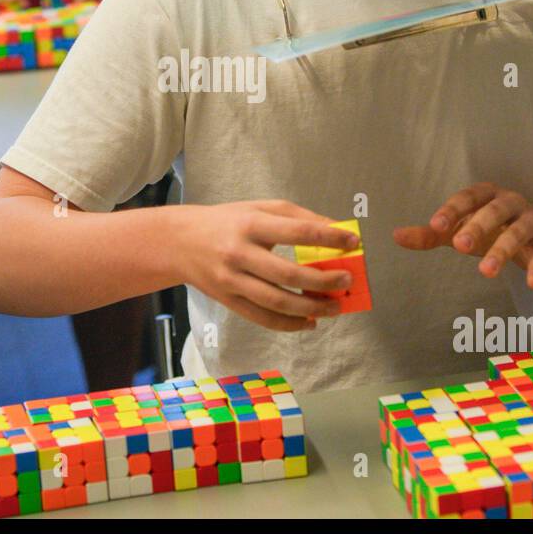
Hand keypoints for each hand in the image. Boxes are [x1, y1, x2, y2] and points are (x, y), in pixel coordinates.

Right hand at [173, 200, 359, 331]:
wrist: (179, 242)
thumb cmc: (227, 221)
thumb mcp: (259, 208)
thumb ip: (297, 217)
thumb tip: (336, 230)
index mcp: (250, 223)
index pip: (297, 231)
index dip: (329, 237)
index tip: (353, 242)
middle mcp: (239, 253)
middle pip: (289, 274)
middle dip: (324, 281)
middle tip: (347, 281)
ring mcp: (232, 281)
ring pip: (278, 302)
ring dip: (312, 308)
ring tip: (335, 306)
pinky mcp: (228, 301)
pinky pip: (263, 318)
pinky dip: (291, 324)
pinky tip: (311, 322)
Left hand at [393, 182, 532, 290]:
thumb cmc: (490, 226)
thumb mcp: (460, 228)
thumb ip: (430, 233)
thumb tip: (395, 236)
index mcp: (485, 194)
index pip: (467, 197)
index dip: (451, 209)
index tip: (435, 224)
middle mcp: (509, 202)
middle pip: (494, 211)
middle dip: (477, 226)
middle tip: (460, 245)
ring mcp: (531, 220)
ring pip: (518, 232)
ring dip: (503, 250)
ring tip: (486, 272)